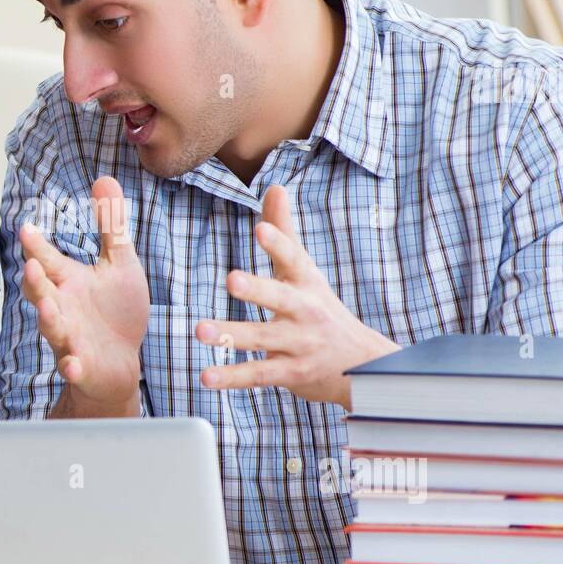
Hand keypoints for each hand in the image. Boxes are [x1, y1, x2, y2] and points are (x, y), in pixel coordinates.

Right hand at [19, 175, 148, 416]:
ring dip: (48, 320)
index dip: (36, 246)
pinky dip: (71, 366)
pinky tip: (73, 365)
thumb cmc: (116, 311)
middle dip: (34, 280)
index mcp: (68, 281)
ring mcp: (68, 338)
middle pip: (40, 292)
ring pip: (52, 328)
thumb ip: (109, 225)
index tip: (26, 228)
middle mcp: (62, 307)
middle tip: (30, 265)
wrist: (119, 364)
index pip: (47, 259)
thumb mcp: (118, 264)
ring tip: (48, 309)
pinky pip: (72, 367)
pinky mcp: (81, 365)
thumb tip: (104, 177)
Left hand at [194, 185, 399, 408]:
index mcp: (306, 282)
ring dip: (231, 335)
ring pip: (263, 338)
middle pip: (279, 298)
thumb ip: (285, 231)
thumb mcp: (306, 271)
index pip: (293, 258)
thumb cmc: (322, 309)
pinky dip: (232, 377)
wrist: (362, 364)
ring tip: (200, 330)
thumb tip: (274, 186)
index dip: (278, 243)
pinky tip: (206, 377)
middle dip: (256, 289)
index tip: (261, 229)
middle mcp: (304, 311)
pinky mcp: (291, 372)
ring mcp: (299, 343)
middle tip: (231, 279)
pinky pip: (259, 374)